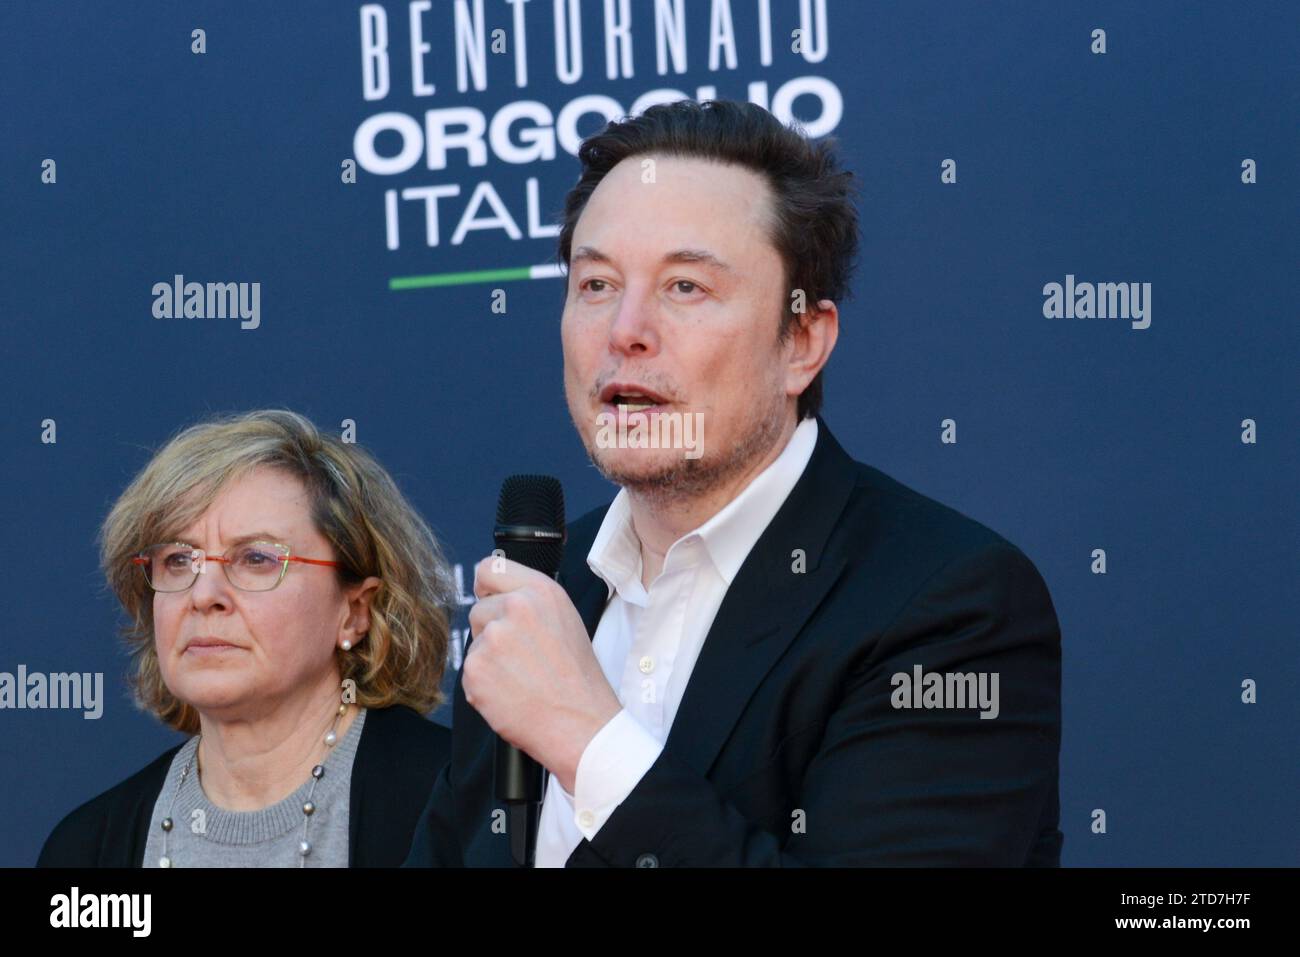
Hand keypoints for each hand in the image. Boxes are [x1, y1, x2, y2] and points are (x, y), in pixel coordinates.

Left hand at [464, 554, 621, 792]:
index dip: (487, 589)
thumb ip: (529, 601)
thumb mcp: (564, 620)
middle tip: (521, 657)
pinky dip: (484, 685)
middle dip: (491, 632)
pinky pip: (470, 671)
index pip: (488, 569)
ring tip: (520, 677)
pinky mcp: (476, 668)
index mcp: (540, 591)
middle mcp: (515, 607)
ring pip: (474, 642)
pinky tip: (510, 693)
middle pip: (478, 610)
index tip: (491, 601)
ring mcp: (493, 637)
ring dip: (488, 659)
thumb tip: (492, 593)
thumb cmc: (577, 677)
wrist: (580, 723)